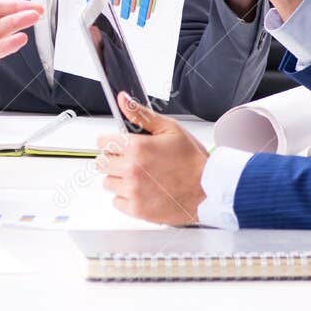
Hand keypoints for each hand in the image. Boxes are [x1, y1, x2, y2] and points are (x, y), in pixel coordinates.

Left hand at [96, 93, 208, 225]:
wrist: (209, 190)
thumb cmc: (192, 160)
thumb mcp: (170, 129)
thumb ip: (141, 115)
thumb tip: (123, 100)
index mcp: (137, 147)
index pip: (103, 142)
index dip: (112, 141)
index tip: (121, 145)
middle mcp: (131, 169)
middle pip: (102, 163)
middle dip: (114, 160)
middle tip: (132, 161)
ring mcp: (133, 191)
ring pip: (108, 183)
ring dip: (119, 179)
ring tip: (140, 177)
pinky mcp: (137, 210)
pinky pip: (117, 202)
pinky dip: (127, 198)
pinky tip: (142, 191)